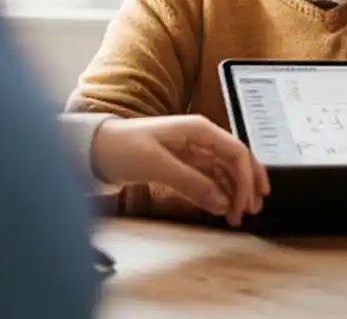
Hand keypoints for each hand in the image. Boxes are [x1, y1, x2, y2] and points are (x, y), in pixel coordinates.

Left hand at [91, 116, 270, 227]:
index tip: (247, 202)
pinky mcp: (181, 166)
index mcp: (199, 130)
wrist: (92, 150)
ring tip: (237, 216)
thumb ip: (192, 183)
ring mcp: (192, 152)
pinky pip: (208, 179)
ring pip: (224, 172)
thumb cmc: (122, 147)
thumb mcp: (158, 165)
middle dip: (247, 185)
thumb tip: (223, 203)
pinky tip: (221, 208)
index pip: (236, 152)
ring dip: (234, 192)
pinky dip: (217, 193)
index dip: (247, 177)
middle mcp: (200, 139)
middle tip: (253, 209)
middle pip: (236, 161)